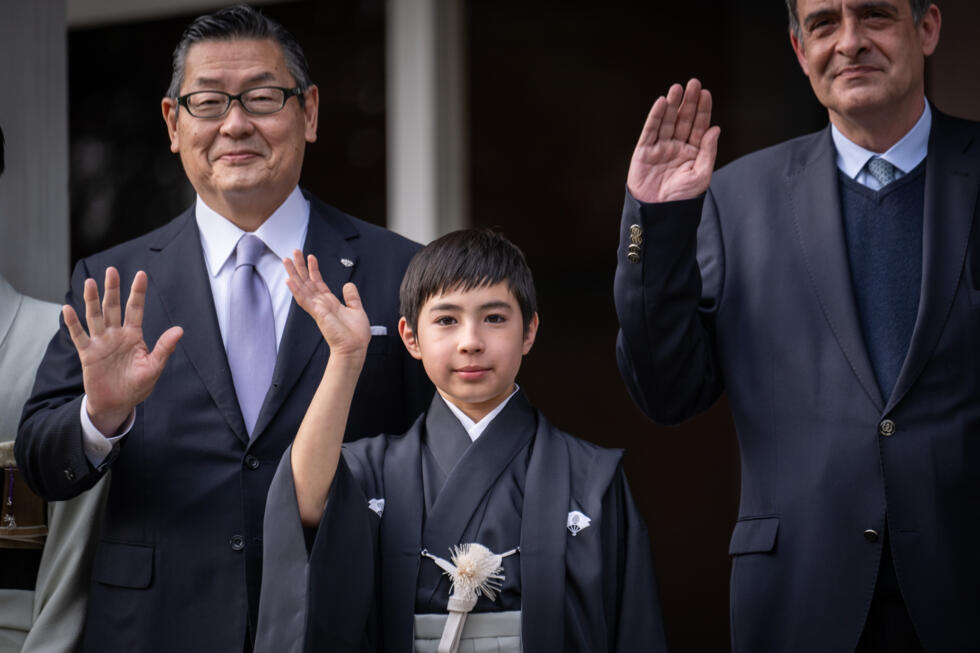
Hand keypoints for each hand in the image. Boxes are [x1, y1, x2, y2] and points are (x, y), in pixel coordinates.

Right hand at [64, 267, 182, 434]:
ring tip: (90, 282)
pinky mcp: (87, 353)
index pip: (136, 309)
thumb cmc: (137, 386)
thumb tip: (179, 330)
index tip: (141, 274)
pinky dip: (72, 323)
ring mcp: (101, 342)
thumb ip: (164, 348)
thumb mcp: (154, 367)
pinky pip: (79, 336)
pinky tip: (68, 309)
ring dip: (92, 300)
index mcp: (134, 336)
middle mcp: (116, 335)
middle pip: (113, 307)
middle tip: (112, 270)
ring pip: (95, 316)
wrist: (117, 404)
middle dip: (112, 289)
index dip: (138, 292)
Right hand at [284, 250, 370, 359]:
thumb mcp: (357, 310)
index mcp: (329, 302)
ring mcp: (317, 308)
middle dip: (300, 267)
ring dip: (294, 274)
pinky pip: (304, 300)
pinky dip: (296, 290)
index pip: (318, 282)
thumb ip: (352, 297)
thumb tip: (348, 285)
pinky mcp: (317, 313)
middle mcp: (321, 304)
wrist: (354, 348)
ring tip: (286, 260)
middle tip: (293, 253)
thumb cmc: (355, 334)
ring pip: (302, 287)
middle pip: (307, 281)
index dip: (313, 269)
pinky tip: (289, 280)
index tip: (310, 257)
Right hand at [627, 78, 720, 202]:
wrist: (658, 213)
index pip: (699, 127)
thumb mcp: (701, 176)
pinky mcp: (644, 151)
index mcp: (693, 152)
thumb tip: (715, 128)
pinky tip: (662, 103)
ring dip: (672, 104)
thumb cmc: (681, 198)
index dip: (702, 110)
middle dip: (689, 102)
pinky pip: (651, 130)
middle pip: (684, 119)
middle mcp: (677, 147)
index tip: (706, 94)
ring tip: (677, 88)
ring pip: (668, 121)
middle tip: (694, 83)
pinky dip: (656, 116)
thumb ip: (708, 152)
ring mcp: (660, 148)